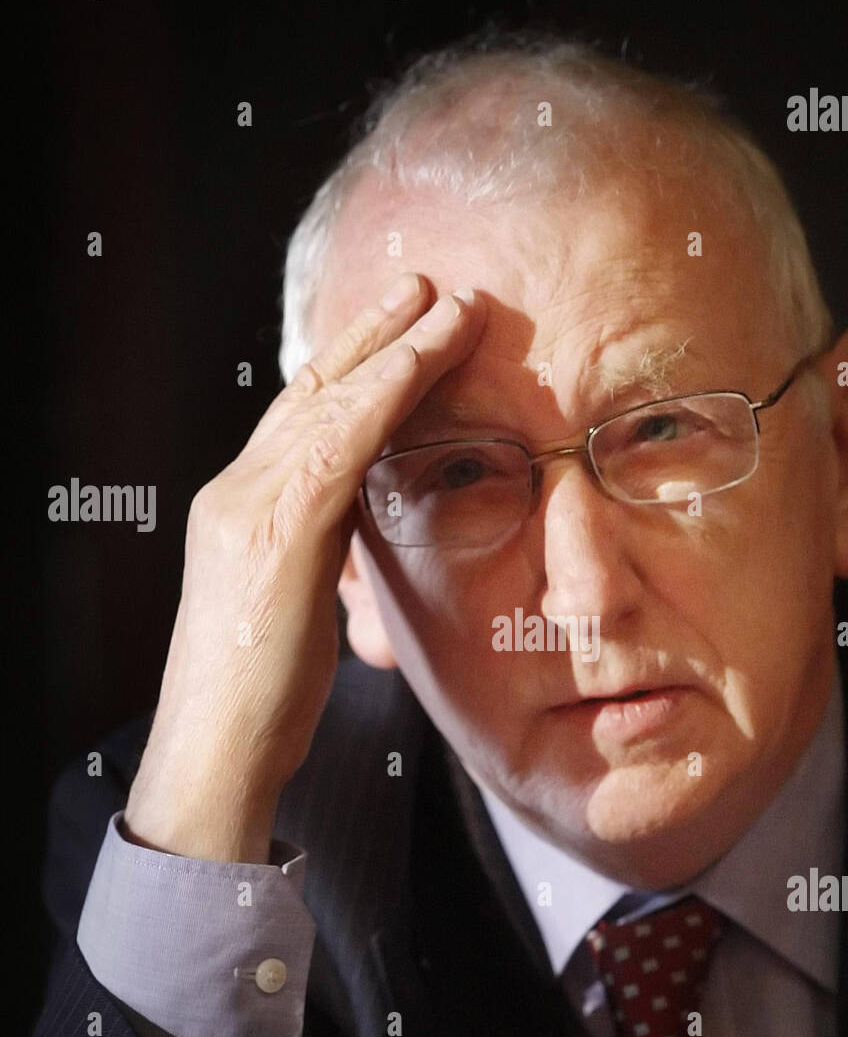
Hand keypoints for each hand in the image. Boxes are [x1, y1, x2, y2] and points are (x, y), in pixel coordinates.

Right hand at [124, 274, 485, 861]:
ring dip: (392, 344)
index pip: (300, 422)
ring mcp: (250, 505)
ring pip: (329, 402)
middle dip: (368, 332)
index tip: (391, 335)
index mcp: (242, 511)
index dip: (348, 371)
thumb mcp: (297, 610)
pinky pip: (339, 442)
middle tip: (420, 285)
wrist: (215, 751)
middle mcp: (238, 492)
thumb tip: (360, 537)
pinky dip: (384, 391)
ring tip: (443, 301)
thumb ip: (322, 557)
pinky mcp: (278, 530)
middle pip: (310, 390)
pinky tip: (422, 355)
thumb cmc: (259, 698)